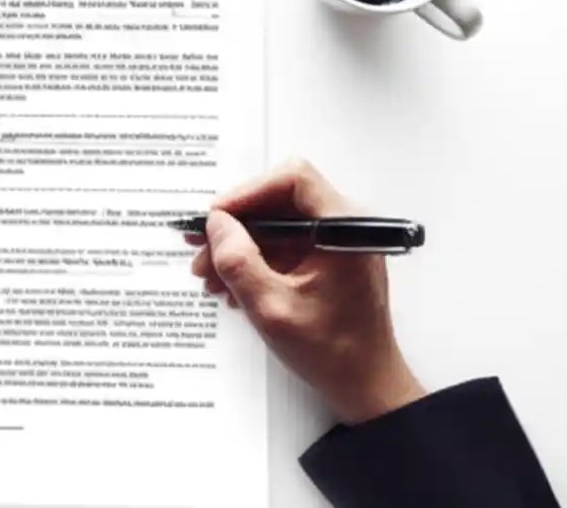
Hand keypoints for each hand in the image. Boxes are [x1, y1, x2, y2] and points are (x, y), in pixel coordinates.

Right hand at [189, 160, 425, 423]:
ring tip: (211, 276)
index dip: (247, 193)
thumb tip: (215, 224)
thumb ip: (239, 262)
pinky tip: (233, 286)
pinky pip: (283, 247)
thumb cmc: (333, 352)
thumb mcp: (273, 308)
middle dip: (235, 226)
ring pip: (275, 225)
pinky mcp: (326, 261)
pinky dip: (254, 261)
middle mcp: (343, 229)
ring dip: (239, 247)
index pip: (292, 180)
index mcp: (343, 230)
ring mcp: (335, 245)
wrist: (365, 386)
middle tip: (201, 248)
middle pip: (278, 201)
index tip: (216, 218)